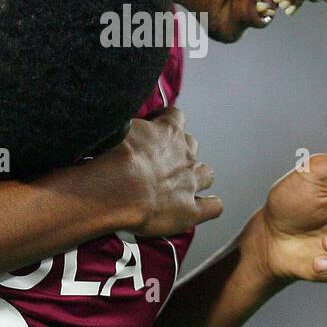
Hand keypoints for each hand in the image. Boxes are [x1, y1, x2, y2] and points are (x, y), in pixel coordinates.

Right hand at [91, 107, 222, 235]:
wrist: (118, 186)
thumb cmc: (113, 156)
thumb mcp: (117, 127)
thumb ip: (127, 126)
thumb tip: (122, 126)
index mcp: (168, 130)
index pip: (175, 117)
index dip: (167, 122)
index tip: (155, 127)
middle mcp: (184, 154)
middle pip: (191, 146)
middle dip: (179, 153)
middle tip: (160, 162)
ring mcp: (190, 182)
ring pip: (206, 174)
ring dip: (197, 178)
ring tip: (181, 185)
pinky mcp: (190, 210)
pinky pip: (213, 207)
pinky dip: (210, 207)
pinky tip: (203, 207)